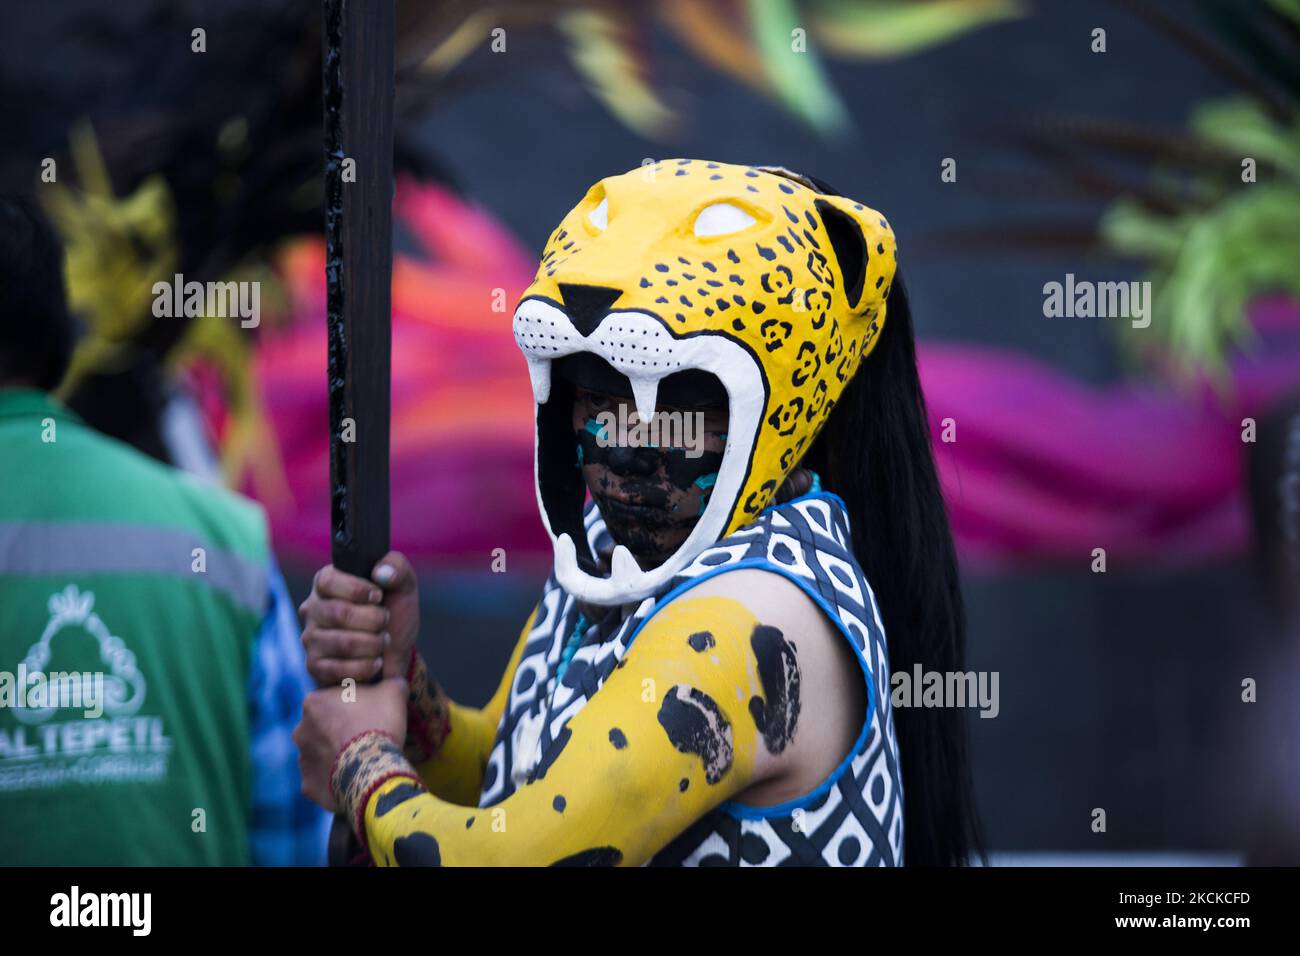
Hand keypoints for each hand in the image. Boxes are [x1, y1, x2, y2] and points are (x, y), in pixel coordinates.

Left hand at [293, 678, 408, 811]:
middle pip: (323, 727)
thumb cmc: (379, 724)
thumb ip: (391, 682)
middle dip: (340, 731)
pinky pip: (322, 780)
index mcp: (314, 702)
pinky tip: (352, 779)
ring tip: (360, 761)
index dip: (354, 707)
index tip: (370, 715)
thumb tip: (396, 681)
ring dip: (336, 756)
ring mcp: (302, 760)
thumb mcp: (393, 692)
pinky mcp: (308, 785)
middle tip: (366, 737)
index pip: (335, 700)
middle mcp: (300, 730)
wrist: (372, 770)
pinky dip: (334, 780)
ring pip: (320, 754)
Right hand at [299, 550, 419, 684]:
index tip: (379, 596)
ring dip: (374, 644)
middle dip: (374, 620)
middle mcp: (313, 609)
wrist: (396, 651)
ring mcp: (310, 639)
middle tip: (385, 621)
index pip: (327, 581)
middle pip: (338, 613)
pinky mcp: (314, 666)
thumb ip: (396, 567)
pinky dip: (366, 666)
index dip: (357, 590)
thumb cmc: (394, 612)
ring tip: (383, 641)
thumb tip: (381, 573)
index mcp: (327, 583)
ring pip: (342, 643)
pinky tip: (376, 661)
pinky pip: (339, 669)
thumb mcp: (403, 585)